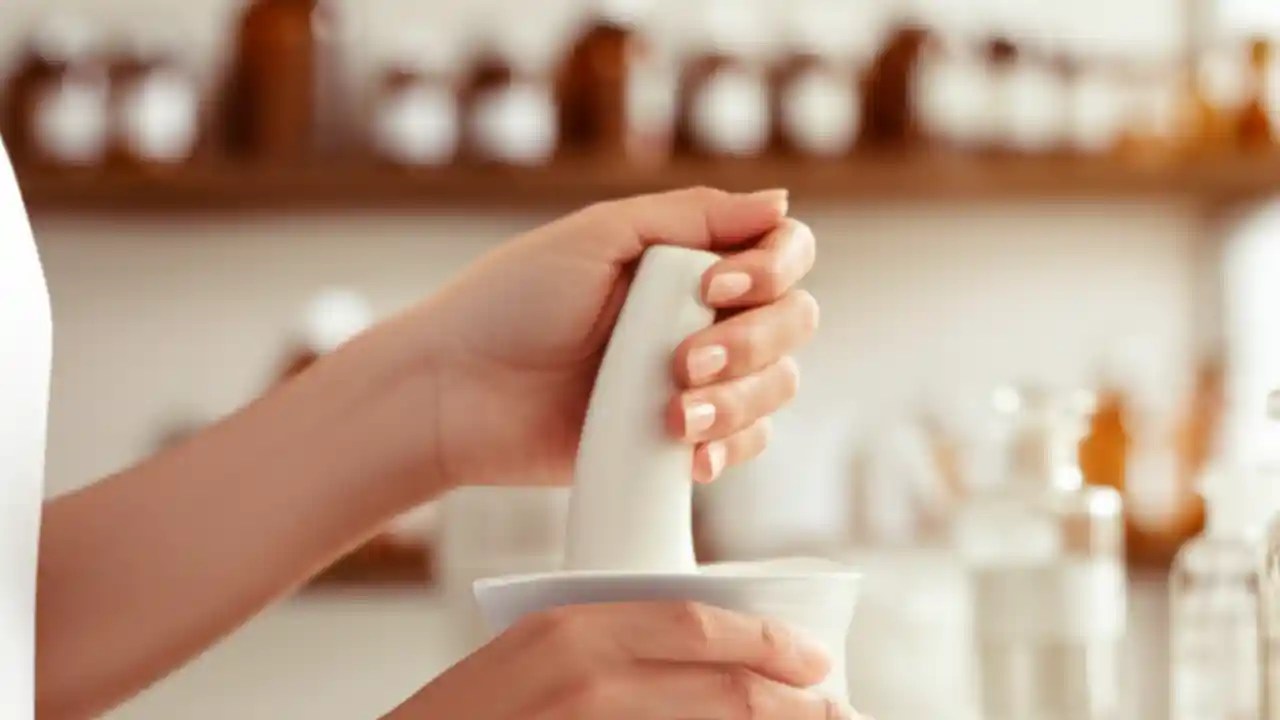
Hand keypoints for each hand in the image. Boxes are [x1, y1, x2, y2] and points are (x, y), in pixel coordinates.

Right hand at [387, 602, 858, 718]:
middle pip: (721, 689)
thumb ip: (609, 645)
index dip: (765, 642)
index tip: (813, 658)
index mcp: (571, 628)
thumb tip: (706, 652)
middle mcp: (584, 680)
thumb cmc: (472, 713)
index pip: (693, 624)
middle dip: (793, 705)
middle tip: (838, 711)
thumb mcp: (534, 657)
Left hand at [398, 187, 818, 487]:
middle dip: (751, 344)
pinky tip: (684, 450)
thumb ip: (692, 216)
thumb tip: (781, 200)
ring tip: (671, 415)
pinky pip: (745, 444)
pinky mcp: (678, 441)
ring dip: (737, 401)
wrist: (454, 395)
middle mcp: (703, 315)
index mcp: (688, 258)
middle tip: (682, 362)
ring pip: (776, 387)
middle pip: (793, 322)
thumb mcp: (597, 236)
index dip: (772, 270)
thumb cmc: (511, 304)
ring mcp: (695, 380)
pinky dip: (727, 447)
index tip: (713, 287)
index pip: (782, 252)